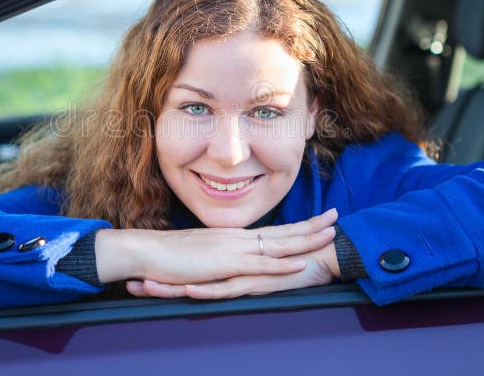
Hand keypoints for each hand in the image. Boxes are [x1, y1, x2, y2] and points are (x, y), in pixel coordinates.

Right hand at [96, 208, 337, 285]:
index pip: (273, 229)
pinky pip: (260, 265)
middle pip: (283, 231)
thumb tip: (228, 261)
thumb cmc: (168, 255)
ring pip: (278, 244)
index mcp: (233, 236)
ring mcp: (233, 249)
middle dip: (311, 225)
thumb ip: (217, 256)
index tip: (318, 219)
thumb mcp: (200, 255)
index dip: (297, 225)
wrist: (146, 251)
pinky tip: (301, 263)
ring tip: (330, 234)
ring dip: (306, 240)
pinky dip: (283, 265)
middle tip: (336, 217)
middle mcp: (238, 238)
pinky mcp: (225, 264)